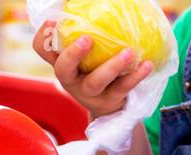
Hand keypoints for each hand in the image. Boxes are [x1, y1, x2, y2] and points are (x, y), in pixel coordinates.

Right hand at [33, 21, 152, 116]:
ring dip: (112, 66)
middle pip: (63, 69)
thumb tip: (100, 1)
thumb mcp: (86, 55)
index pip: (43, 49)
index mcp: (63, 63)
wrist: (109, 107)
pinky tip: (146, 64)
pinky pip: (123, 88)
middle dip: (72, 54)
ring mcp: (89, 93)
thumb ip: (87, 32)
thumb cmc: (96, 70)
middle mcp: (71, 79)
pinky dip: (136, 76)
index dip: (43, 36)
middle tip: (87, 39)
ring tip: (129, 52)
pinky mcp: (109, 100)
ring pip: (96, 81)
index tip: (53, 22)